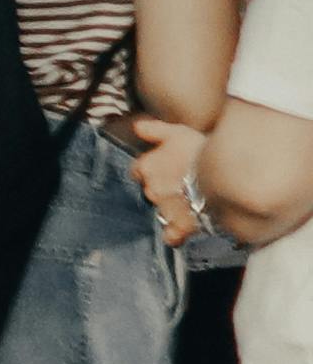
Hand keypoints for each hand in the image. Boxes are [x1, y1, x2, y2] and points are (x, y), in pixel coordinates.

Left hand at [134, 113, 217, 247]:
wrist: (226, 175)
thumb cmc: (202, 152)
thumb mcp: (177, 133)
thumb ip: (153, 130)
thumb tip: (137, 128)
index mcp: (147, 167)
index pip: (138, 171)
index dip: (152, 170)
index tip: (165, 170)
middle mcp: (152, 189)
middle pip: (151, 191)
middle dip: (164, 190)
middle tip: (184, 185)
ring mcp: (166, 209)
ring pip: (163, 212)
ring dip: (173, 209)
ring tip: (191, 203)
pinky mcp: (182, 226)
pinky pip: (172, 235)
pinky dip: (175, 235)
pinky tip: (182, 231)